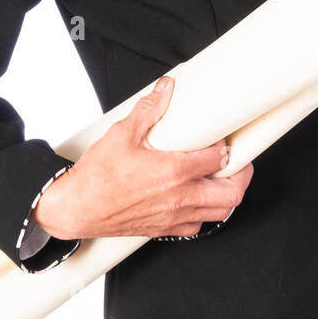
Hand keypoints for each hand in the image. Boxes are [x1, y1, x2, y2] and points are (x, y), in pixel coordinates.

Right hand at [34, 75, 253, 239]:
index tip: (224, 138)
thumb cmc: (96, 177)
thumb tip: (165, 89)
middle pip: (231, 194)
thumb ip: (149, 109)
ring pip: (219, 214)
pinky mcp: (163, 229)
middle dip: (242, 177)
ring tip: (224, 181)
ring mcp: (173, 217)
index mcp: (174, 172)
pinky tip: (198, 200)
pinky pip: (197, 227)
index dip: (226, 146)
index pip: (218, 159)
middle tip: (239, 163)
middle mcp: (179, 198)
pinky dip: (205, 214)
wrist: (75, 209)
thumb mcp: (122, 133)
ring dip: (227, 197)